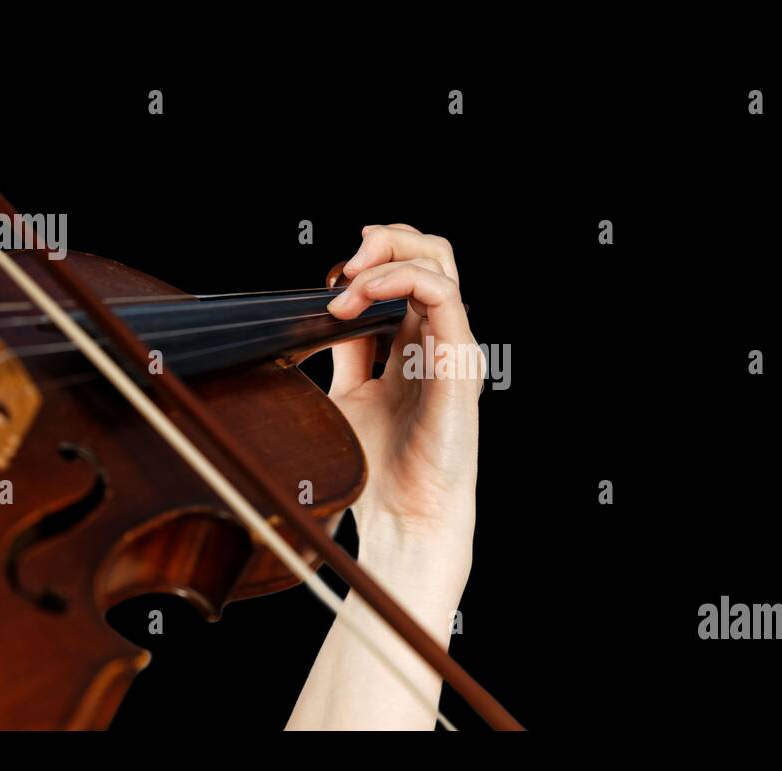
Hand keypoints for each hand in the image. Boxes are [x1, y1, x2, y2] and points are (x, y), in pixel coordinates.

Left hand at [324, 224, 483, 603]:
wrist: (402, 519)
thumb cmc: (380, 471)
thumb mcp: (350, 396)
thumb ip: (349, 353)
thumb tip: (323, 316)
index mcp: (416, 343)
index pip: (404, 270)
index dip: (365, 262)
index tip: (323, 285)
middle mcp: (439, 337)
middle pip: (428, 251)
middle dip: (382, 240)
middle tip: (342, 266)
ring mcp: (452, 346)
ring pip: (438, 259)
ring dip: (384, 256)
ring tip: (347, 284)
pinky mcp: (458, 361)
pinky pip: (441, 295)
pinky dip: (399, 278)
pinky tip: (362, 293)